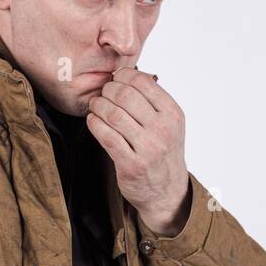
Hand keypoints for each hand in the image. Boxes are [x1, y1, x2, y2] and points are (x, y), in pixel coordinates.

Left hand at [85, 67, 189, 233]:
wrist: (167, 191)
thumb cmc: (164, 151)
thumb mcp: (169, 124)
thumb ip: (152, 101)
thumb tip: (125, 74)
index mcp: (173, 114)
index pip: (144, 83)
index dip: (123, 76)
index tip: (114, 78)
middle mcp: (163, 129)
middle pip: (125, 95)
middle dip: (108, 90)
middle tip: (102, 93)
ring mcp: (147, 148)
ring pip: (113, 114)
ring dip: (98, 106)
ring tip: (95, 106)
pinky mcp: (131, 164)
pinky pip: (106, 136)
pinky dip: (94, 124)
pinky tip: (93, 121)